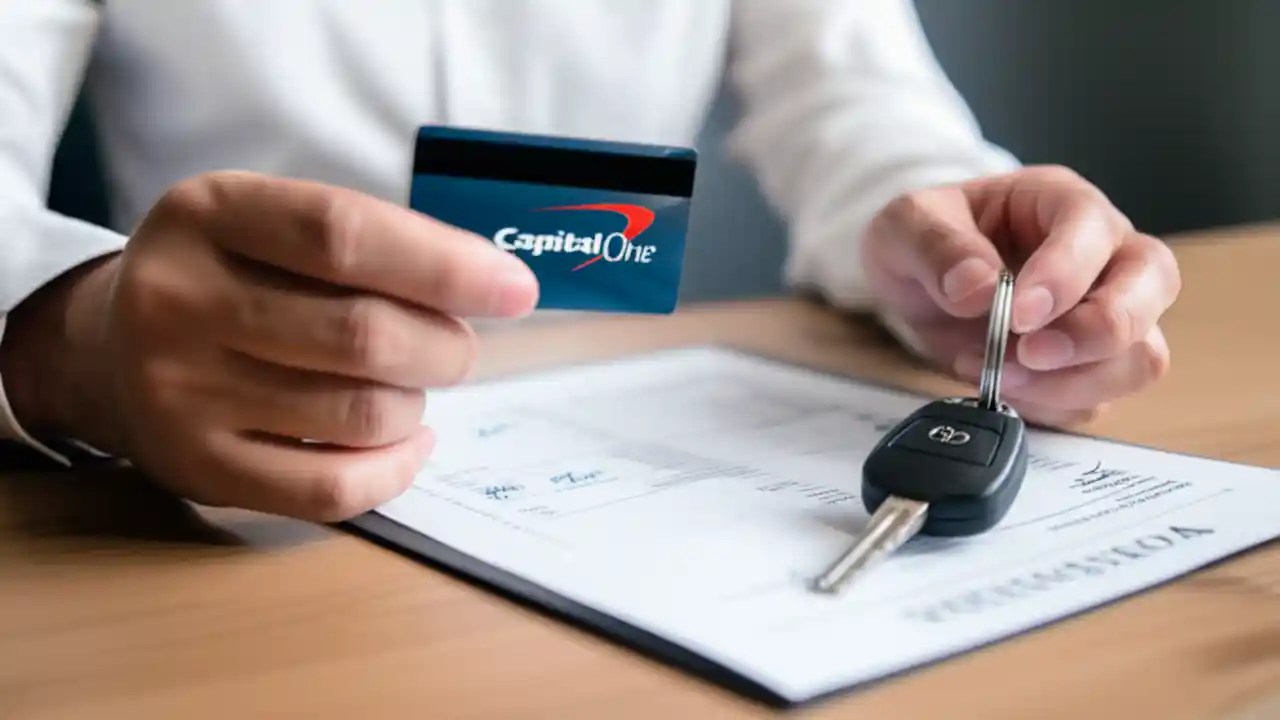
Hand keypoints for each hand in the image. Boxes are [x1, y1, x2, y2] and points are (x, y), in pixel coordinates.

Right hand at [1, 171, 537, 520]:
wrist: (108, 349)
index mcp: (209, 212)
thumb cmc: (230, 276)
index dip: (445, 265)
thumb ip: (367, 241)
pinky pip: (333, 487)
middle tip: (459, 348)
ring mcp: (181, 391)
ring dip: (418, 403)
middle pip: (364, 332)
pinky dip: (397, 468)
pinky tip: (409, 441)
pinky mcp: (198, 468)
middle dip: (445, 347)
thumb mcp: (268, 223)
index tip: (515, 288)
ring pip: (361, 412)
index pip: (345, 234)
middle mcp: (181, 299)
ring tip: (413, 386)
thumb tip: (493, 287)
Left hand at [861, 165, 1180, 425]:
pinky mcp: (1089, 367)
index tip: (1019, 315)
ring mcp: (1105, 312)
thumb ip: (935, 247)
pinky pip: (1098, 399)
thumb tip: (976, 287)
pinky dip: (1050, 405)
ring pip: (1140, 354)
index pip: (1092, 229)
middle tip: (1030, 354)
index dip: (1065, 275)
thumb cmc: (927, 238)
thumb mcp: (905, 225)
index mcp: (1060, 202)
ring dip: (1073, 381)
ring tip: (1001, 376)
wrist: (918, 285)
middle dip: (1098, 330)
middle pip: (1153, 285)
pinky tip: (1002, 388)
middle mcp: (1103, 254)